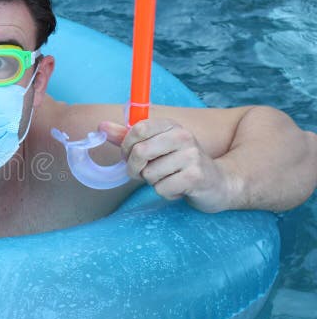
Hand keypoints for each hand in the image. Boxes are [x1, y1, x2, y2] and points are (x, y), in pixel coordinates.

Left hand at [100, 119, 233, 211]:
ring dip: (153, 182)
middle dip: (135, 169)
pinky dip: (165, 192)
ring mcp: (191, 156)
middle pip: (139, 152)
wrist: (217, 183)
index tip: (129, 156)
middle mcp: (183, 136)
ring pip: (149, 174)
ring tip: (169, 178)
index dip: (126, 147)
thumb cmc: (179, 164)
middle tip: (144, 173)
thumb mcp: (155, 146)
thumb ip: (127, 137)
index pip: (137, 130)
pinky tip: (179, 187)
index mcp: (170, 125)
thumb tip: (101, 126)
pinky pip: (161, 189)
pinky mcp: (195, 177)